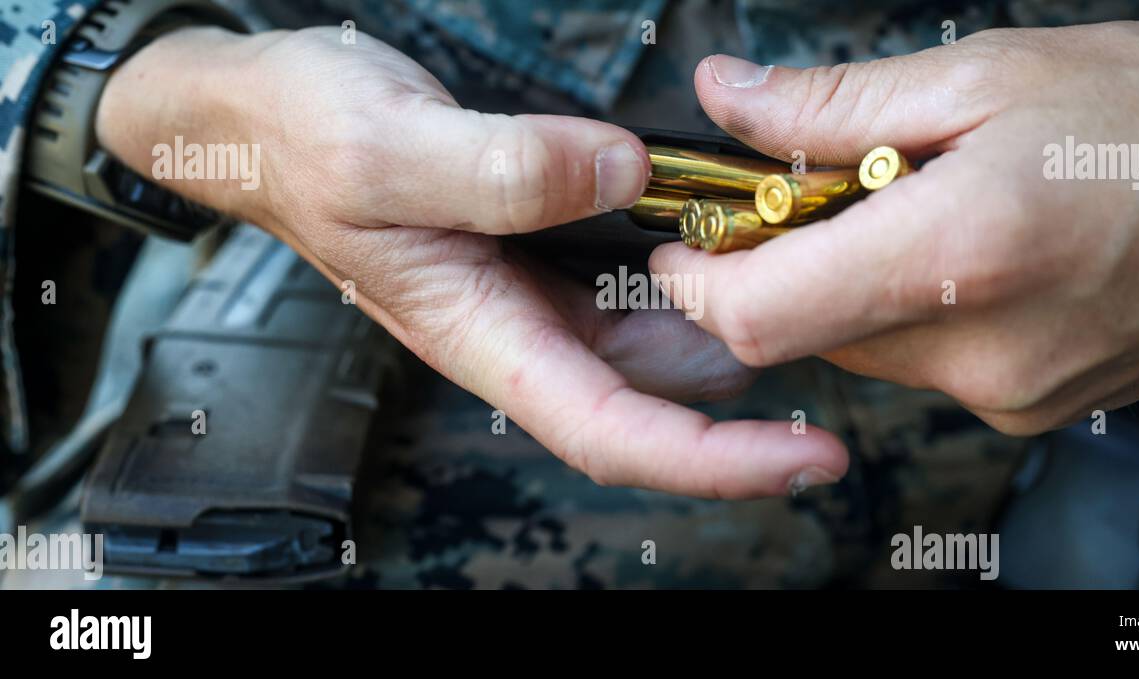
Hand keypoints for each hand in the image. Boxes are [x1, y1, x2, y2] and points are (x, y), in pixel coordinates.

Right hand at [95, 27, 848, 496]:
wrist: (266, 120)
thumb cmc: (302, 140)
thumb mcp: (384, 147)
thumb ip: (501, 170)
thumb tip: (619, 174)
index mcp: (480, 334)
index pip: (610, 432)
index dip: (714, 461)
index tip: (807, 460)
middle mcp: (518, 331)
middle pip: (654, 402)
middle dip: (753, 397)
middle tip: (843, 334)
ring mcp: (534, 297)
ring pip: (656, 345)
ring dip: (734, 331)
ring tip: (808, 284)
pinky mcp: (543, 254)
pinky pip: (637, 287)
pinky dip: (694, 276)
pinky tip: (734, 240)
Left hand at [652, 22, 1138, 434]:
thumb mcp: (991, 73)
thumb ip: (837, 105)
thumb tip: (730, 99)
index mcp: (961, 259)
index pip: (761, 316)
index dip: (696, 283)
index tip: (687, 240)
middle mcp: (981, 356)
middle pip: (805, 333)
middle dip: (784, 265)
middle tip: (816, 188)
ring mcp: (1012, 397)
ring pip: (864, 349)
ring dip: (853, 283)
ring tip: (918, 204)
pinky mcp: (1034, 411)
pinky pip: (926, 366)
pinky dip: (913, 310)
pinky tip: (968, 249)